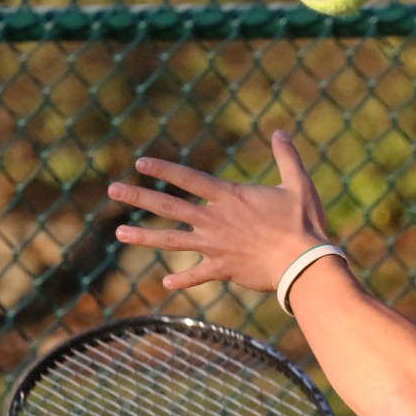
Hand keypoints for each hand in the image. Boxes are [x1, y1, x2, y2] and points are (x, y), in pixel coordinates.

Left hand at [106, 130, 329, 291]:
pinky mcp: (223, 269)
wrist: (302, 263)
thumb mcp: (298, 184)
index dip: (164, 169)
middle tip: (113, 190)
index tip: (140, 163)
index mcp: (229, 197)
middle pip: (169, 206)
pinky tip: (166, 284)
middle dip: (139, 197)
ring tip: (120, 233)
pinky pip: (197, 275)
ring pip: (172, 241)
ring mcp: (215, 246)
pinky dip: (182, 280)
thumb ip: (286, 157)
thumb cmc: (303, 223)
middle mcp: (215, 220)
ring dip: (144, 236)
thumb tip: (280, 132)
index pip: (189, 179)